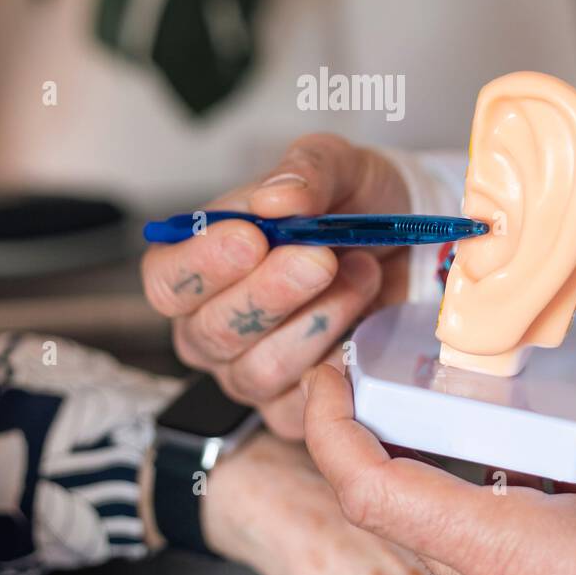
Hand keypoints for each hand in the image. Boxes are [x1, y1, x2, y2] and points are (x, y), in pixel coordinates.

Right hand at [141, 134, 409, 437]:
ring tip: (361, 274)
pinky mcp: (294, 407)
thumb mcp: (336, 166)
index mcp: (197, 265)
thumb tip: (275, 200)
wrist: (410, 245)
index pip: (165, 281)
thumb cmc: (352, 206)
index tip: (252, 238)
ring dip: (317, 321)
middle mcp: (211, 326)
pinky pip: (304, 404)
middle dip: (269, 294)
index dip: (202, 265)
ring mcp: (249, 372)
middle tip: (320, 258)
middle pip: (211, 332)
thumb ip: (304, 172)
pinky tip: (367, 323)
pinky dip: (340, 362)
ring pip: (259, 369)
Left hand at [304, 362, 575, 574]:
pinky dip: (505, 503)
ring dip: (467, 467)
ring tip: (515, 417)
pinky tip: (559, 475)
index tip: (330, 380)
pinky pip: (494, 554)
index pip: (373, 489)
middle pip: (409, 501)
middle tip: (419, 375)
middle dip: (407, 433)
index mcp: (505, 550)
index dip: (333, 428)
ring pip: (456, 525)